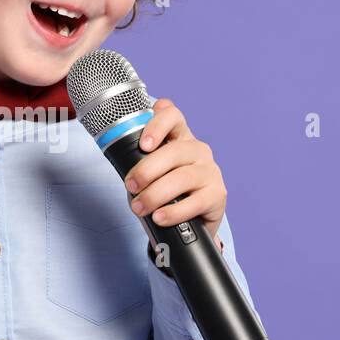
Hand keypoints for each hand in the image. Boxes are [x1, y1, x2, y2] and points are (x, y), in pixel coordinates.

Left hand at [123, 97, 226, 249]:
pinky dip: (173, 212)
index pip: (172, 116)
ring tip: (139, 207)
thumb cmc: (164, 192)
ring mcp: (210, 171)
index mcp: (180, 137)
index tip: (143, 145)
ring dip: (155, 194)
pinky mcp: (217, 195)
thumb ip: (137, 161)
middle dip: (146, 170)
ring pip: (182, 178)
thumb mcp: (149, 173)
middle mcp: (198, 150)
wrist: (187, 223)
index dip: (157, 125)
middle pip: (174, 152)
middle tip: (131, 186)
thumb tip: (122, 164)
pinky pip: (194, 203)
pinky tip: (160, 217)